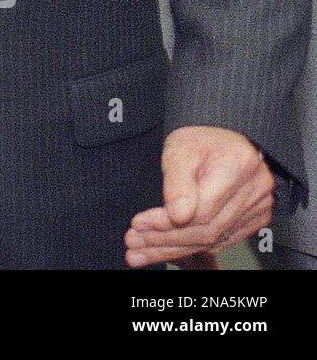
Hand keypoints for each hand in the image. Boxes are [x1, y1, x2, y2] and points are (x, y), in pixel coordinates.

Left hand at [124, 126, 273, 267]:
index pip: (201, 210)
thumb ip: (177, 182)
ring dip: (173, 250)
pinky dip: (190, 247)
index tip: (138, 225)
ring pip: (212, 240)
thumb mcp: (179, 149)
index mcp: (238, 165)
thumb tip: (177, 216)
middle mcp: (256, 189)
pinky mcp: (254, 219)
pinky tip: (164, 250)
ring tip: (140, 254)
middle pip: (207, 230)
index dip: (167, 223)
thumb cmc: (199, 140)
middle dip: (166, 241)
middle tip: (133, 246)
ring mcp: (258, 207)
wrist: (221, 138)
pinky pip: (220, 240)